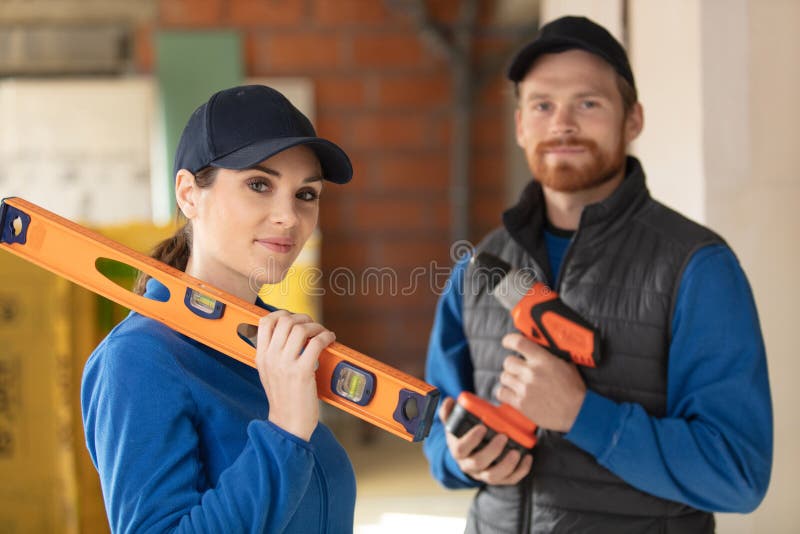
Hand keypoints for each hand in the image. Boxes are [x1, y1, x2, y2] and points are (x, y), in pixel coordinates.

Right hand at [255, 310, 335, 440]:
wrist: (288, 424)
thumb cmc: (284, 398)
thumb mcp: (269, 373)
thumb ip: (274, 353)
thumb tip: (288, 332)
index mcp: (261, 357)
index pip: (265, 322)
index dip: (282, 314)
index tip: (295, 318)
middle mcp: (271, 358)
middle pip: (285, 321)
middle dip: (303, 318)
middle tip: (312, 325)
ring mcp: (285, 364)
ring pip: (301, 329)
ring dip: (316, 326)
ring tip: (322, 332)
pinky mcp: (302, 372)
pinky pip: (315, 343)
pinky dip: (326, 336)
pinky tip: (329, 339)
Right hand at [439, 397, 531, 484]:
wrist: (469, 455)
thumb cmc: (464, 436)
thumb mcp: (454, 424)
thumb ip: (449, 412)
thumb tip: (449, 401)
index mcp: (458, 451)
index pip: (461, 448)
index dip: (471, 439)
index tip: (482, 427)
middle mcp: (469, 466)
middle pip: (478, 463)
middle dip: (492, 451)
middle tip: (503, 437)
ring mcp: (483, 474)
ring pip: (493, 476)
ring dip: (506, 465)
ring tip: (516, 452)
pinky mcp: (498, 479)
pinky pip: (509, 480)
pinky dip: (520, 471)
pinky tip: (527, 458)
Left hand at [495, 333, 585, 432]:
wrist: (577, 412)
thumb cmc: (574, 390)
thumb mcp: (566, 365)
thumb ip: (550, 355)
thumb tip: (539, 347)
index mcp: (543, 360)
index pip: (518, 343)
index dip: (509, 340)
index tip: (507, 342)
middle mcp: (531, 372)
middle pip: (508, 361)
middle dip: (513, 365)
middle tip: (519, 370)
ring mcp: (525, 388)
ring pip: (504, 377)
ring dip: (510, 379)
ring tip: (519, 383)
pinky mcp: (521, 403)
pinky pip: (501, 393)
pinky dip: (505, 392)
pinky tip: (513, 393)